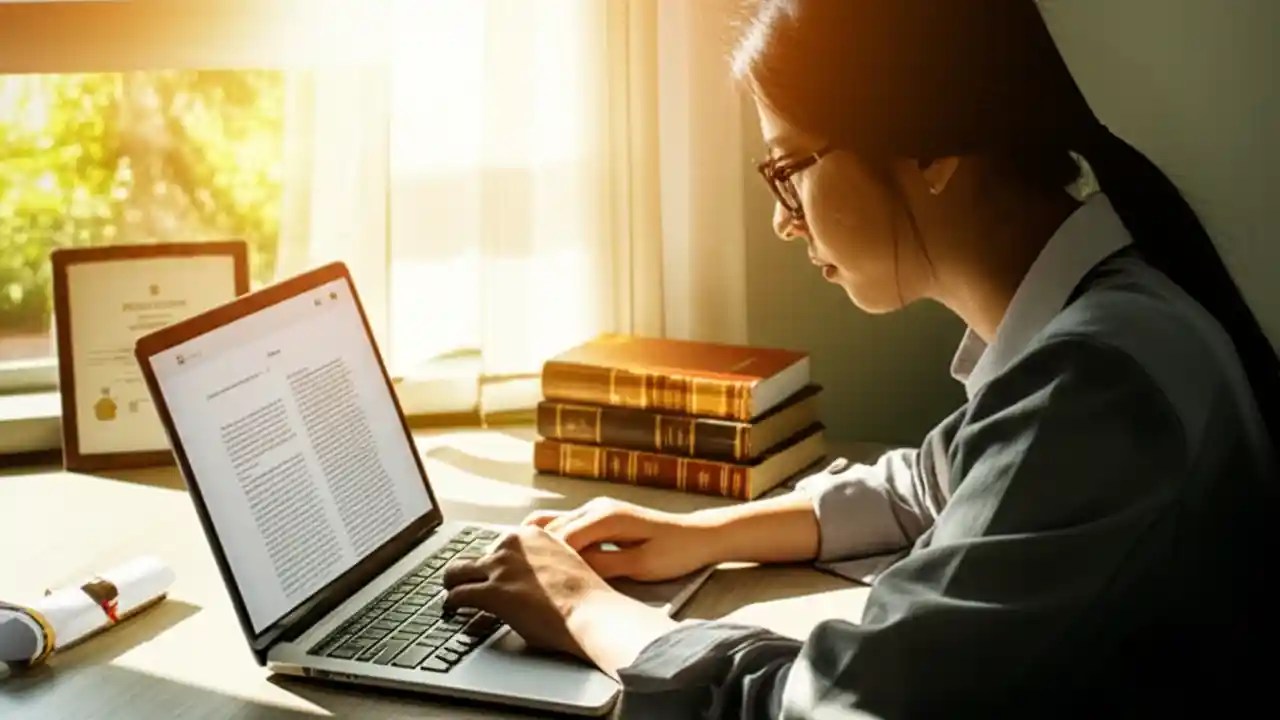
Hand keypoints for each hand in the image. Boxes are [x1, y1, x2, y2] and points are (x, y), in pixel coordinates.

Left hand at [441, 525, 619, 658]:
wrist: (591, 610)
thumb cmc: (586, 596)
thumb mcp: (565, 562)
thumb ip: (542, 562)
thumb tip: (532, 579)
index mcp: (532, 534)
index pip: (498, 544)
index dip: (491, 562)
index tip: (486, 572)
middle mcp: (512, 545)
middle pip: (473, 554)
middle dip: (466, 571)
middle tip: (460, 583)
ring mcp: (500, 567)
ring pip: (456, 572)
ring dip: (452, 585)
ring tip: (450, 595)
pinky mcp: (492, 592)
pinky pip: (457, 595)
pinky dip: (451, 604)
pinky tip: (452, 611)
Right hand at [523, 498, 718, 581]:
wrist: (698, 537)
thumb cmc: (676, 552)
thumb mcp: (641, 565)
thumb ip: (605, 566)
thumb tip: (572, 572)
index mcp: (606, 517)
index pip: (562, 538)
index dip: (544, 560)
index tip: (526, 581)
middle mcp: (597, 507)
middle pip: (552, 527)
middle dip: (533, 550)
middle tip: (512, 576)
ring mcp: (597, 509)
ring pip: (555, 524)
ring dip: (539, 544)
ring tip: (522, 568)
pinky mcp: (600, 517)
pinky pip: (567, 527)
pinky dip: (552, 541)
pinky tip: (543, 560)